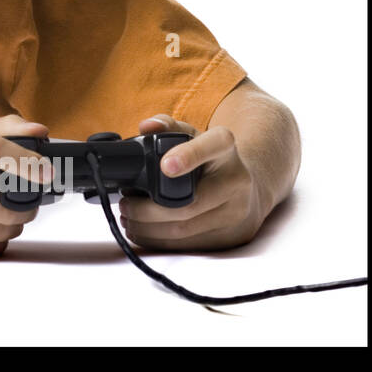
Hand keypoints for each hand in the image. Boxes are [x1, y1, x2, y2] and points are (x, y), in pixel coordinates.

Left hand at [118, 115, 265, 249]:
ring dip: (148, 228)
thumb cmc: (208, 158)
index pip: (211, 146)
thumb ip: (166, 125)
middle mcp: (236, 179)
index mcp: (224, 148)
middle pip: (189, 204)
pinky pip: (189, 245)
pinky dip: (159, 241)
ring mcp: (237, 210)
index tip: (165, 166)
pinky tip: (142, 232)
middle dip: (147, 209)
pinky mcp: (231, 235)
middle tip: (125, 204)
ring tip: (128, 219)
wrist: (246, 186)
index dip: (188, 156)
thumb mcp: (190, 134)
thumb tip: (147, 126)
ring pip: (185, 229)